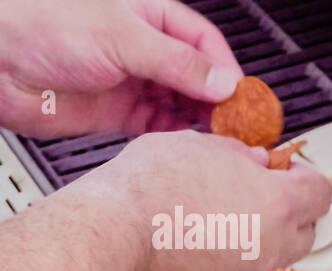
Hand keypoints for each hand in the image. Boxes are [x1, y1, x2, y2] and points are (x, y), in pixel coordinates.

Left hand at [0, 0, 241, 137]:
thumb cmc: (41, 25)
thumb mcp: (121, 38)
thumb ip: (176, 62)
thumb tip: (222, 81)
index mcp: (151, 18)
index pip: (205, 44)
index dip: (226, 70)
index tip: (241, 96)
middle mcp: (145, 49)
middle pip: (199, 76)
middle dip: (220, 100)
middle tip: (236, 124)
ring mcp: (133, 81)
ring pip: (182, 104)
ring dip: (200, 121)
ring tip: (216, 137)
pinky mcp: (119, 112)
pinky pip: (159, 126)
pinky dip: (176, 136)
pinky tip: (186, 143)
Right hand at [68, 130, 331, 270]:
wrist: (110, 239)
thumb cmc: (149, 192)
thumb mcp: (199, 146)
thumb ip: (238, 154)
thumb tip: (250, 160)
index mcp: (279, 205)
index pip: (321, 192)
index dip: (305, 175)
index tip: (289, 169)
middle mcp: (271, 246)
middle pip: (307, 230)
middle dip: (292, 210)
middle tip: (265, 190)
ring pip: (271, 253)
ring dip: (260, 233)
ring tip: (224, 210)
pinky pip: (238, 269)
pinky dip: (229, 254)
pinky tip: (200, 235)